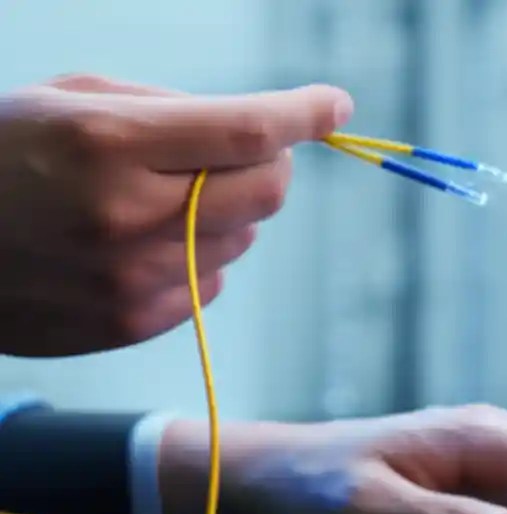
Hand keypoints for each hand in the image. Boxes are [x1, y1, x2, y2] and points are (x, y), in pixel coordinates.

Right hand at [0, 73, 352, 355]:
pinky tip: (138, 244)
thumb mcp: (69, 97)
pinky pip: (212, 284)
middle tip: (238, 150)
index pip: (248, 129)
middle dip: (268, 163)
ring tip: (156, 200)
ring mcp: (132, 278)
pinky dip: (198, 257)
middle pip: (267, 191)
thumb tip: (261, 132)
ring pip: (243, 238)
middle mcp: (127, 215)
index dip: (305, 114)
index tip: (335, 106)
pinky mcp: (132, 323)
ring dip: (225, 212)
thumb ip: (171, 109)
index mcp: (108, 141)